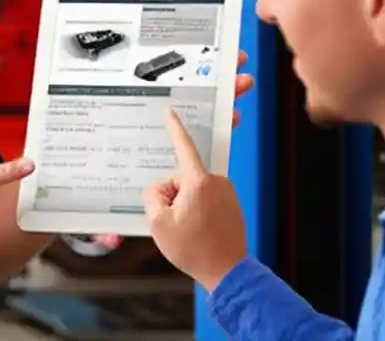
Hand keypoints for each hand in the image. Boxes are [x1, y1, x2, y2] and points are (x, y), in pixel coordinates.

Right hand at [94, 50, 250, 250]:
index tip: (170, 112)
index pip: (184, 147)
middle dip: (173, 194)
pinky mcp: (231, 204)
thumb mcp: (158, 223)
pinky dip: (197, 211)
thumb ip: (152, 196)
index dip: (174, 128)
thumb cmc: (194, 249)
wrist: (227, 271)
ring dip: (185, 204)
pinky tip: (198, 231)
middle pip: (182, 177)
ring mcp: (226, 193)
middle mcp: (216, 182)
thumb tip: (159, 189)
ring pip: (193, 189)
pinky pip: (206, 199)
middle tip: (175, 221)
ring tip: (188, 230)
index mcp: (198, 182)